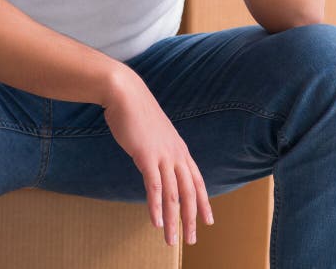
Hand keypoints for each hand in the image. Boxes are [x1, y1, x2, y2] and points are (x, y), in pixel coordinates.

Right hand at [102, 66, 213, 246]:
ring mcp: (162, 155)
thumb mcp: (156, 133)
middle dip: (191, 219)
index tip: (208, 221)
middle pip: (189, 192)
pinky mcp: (146, 155)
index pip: (196, 180)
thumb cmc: (138, 112)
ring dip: (173, 220)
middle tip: (192, 240)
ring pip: (173, 194)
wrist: (126, 94)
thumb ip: (160, 149)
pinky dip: (156, 206)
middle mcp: (176, 153)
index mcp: (179, 148)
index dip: (203, 201)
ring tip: (173, 241)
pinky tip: (156, 223)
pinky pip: (154, 186)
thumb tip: (158, 161)